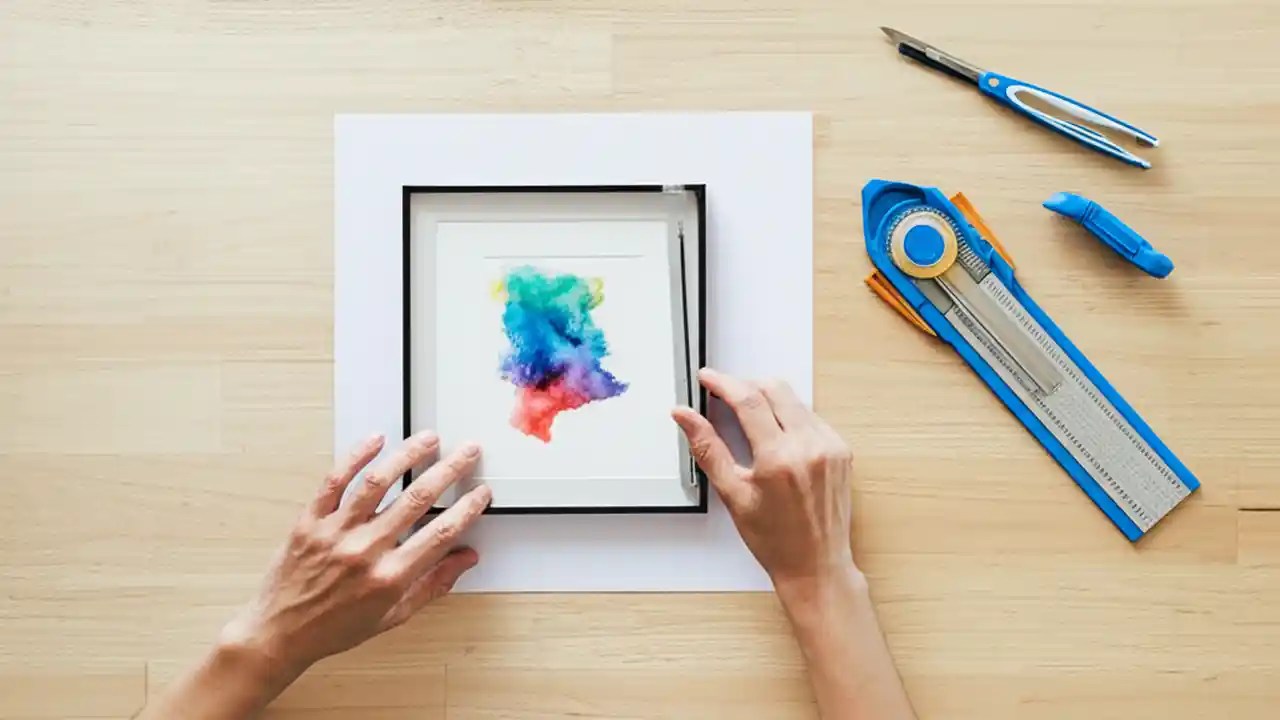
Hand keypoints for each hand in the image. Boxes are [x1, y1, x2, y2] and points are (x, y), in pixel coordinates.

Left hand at [219, 431, 491, 682]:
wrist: (280, 634)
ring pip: (377, 482)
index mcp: (390, 578)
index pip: (441, 533)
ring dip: (408, 455)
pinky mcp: (310, 522)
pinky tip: (376, 441)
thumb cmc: (335, 628)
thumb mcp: (393, 616)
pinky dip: (356, 457)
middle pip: (416, 499)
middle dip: (449, 471)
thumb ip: (433, 585)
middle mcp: (364, 551)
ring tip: (428, 439)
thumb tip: (466, 558)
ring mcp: (335, 533)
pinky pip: (335, 482)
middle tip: (467, 452)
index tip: (481, 493)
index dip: (467, 509)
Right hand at [672, 368, 855, 602]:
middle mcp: (810, 447)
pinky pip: (811, 417)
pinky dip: (790, 416)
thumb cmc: (775, 540)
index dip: (724, 383)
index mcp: (780, 459)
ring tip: (748, 417)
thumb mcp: (733, 494)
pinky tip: (776, 435)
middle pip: (774, 389)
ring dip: (768, 399)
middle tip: (724, 394)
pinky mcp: (842, 450)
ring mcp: (831, 447)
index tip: (708, 378)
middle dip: (746, 385)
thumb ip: (708, 448)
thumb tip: (685, 416)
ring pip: (794, 400)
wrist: (816, 566)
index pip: (749, 400)